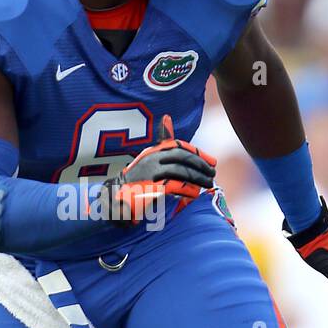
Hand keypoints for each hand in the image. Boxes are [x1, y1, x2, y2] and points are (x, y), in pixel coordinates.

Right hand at [100, 114, 216, 220]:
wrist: (115, 199)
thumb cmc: (135, 184)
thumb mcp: (148, 165)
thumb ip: (162, 153)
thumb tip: (170, 128)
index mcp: (151, 153)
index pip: (178, 146)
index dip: (196, 152)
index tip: (211, 160)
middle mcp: (150, 159)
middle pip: (181, 157)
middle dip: (200, 164)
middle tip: (212, 172)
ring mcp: (150, 173)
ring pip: (181, 171)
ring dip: (197, 177)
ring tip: (208, 184)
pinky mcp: (151, 187)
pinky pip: (174, 186)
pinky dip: (187, 190)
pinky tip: (195, 193)